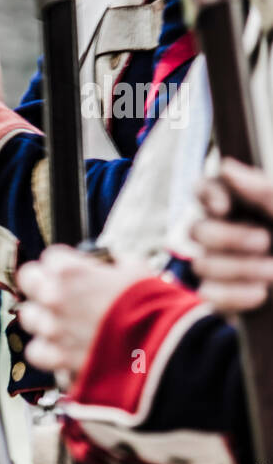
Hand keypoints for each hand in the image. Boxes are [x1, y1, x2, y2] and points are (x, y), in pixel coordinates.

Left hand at [16, 247, 149, 381]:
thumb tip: (108, 265)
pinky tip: (62, 348)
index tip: (72, 273)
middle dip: (42, 283)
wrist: (165, 350)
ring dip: (44, 318)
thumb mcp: (134, 269)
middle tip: (58, 291)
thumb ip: (112, 264)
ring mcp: (54, 329)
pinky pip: (37, 352)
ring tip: (62, 322)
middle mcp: (55, 297)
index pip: (49, 257)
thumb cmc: (153, 308)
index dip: (63, 265)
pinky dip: (48, 351)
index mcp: (70, 270)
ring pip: (30, 316)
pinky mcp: (59, 359)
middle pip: (28, 280)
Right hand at [191, 158, 272, 314]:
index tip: (225, 207)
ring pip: (202, 264)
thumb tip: (227, 166)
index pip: (202, 189)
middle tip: (265, 241)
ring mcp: (221, 265)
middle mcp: (224, 233)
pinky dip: (236, 294)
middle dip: (230, 237)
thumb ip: (264, 191)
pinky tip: (261, 293)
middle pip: (198, 230)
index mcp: (241, 205)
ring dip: (240, 268)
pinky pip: (210, 294)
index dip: (206, 195)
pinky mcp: (224, 296)